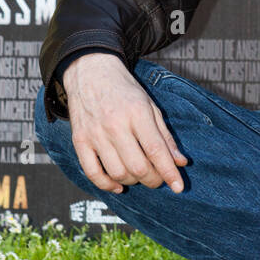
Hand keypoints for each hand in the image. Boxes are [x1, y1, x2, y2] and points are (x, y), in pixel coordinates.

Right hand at [62, 53, 188, 193]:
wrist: (90, 71)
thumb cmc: (124, 89)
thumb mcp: (150, 106)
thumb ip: (165, 136)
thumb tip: (180, 162)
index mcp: (137, 113)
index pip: (156, 150)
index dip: (169, 172)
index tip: (178, 187)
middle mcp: (115, 125)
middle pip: (138, 167)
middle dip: (153, 180)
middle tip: (158, 178)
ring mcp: (95, 134)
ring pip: (117, 173)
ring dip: (133, 182)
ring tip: (139, 175)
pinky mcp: (79, 141)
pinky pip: (92, 173)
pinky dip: (107, 185)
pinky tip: (118, 185)